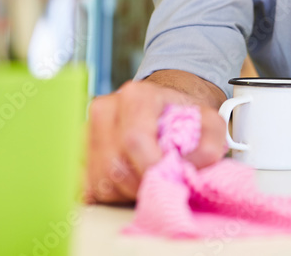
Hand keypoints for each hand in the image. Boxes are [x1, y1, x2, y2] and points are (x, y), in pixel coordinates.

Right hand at [84, 80, 227, 203]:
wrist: (165, 108)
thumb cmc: (183, 117)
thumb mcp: (209, 122)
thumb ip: (210, 142)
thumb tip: (190, 166)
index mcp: (136, 96)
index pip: (134, 139)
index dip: (151, 166)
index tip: (168, 177)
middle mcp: (105, 109)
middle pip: (115, 165)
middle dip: (141, 184)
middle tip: (161, 182)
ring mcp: (88, 130)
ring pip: (100, 180)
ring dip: (126, 192)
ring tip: (146, 179)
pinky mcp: (80, 153)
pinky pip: (88, 187)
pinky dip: (111, 194)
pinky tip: (129, 184)